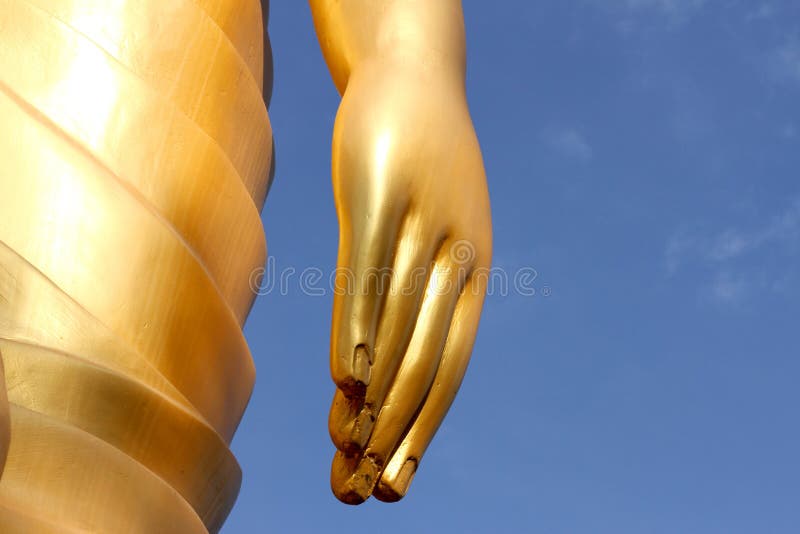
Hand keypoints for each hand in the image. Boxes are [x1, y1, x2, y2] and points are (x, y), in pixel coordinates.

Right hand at [327, 58, 491, 502]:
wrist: (414, 72)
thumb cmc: (415, 165)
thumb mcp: (421, 231)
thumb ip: (398, 295)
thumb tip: (361, 367)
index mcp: (474, 273)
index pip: (451, 367)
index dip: (424, 428)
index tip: (399, 484)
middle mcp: (458, 254)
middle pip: (429, 358)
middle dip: (401, 429)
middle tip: (372, 492)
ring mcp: (422, 221)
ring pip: (400, 322)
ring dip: (378, 392)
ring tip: (354, 450)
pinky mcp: (382, 190)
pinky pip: (370, 265)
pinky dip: (357, 320)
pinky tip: (344, 370)